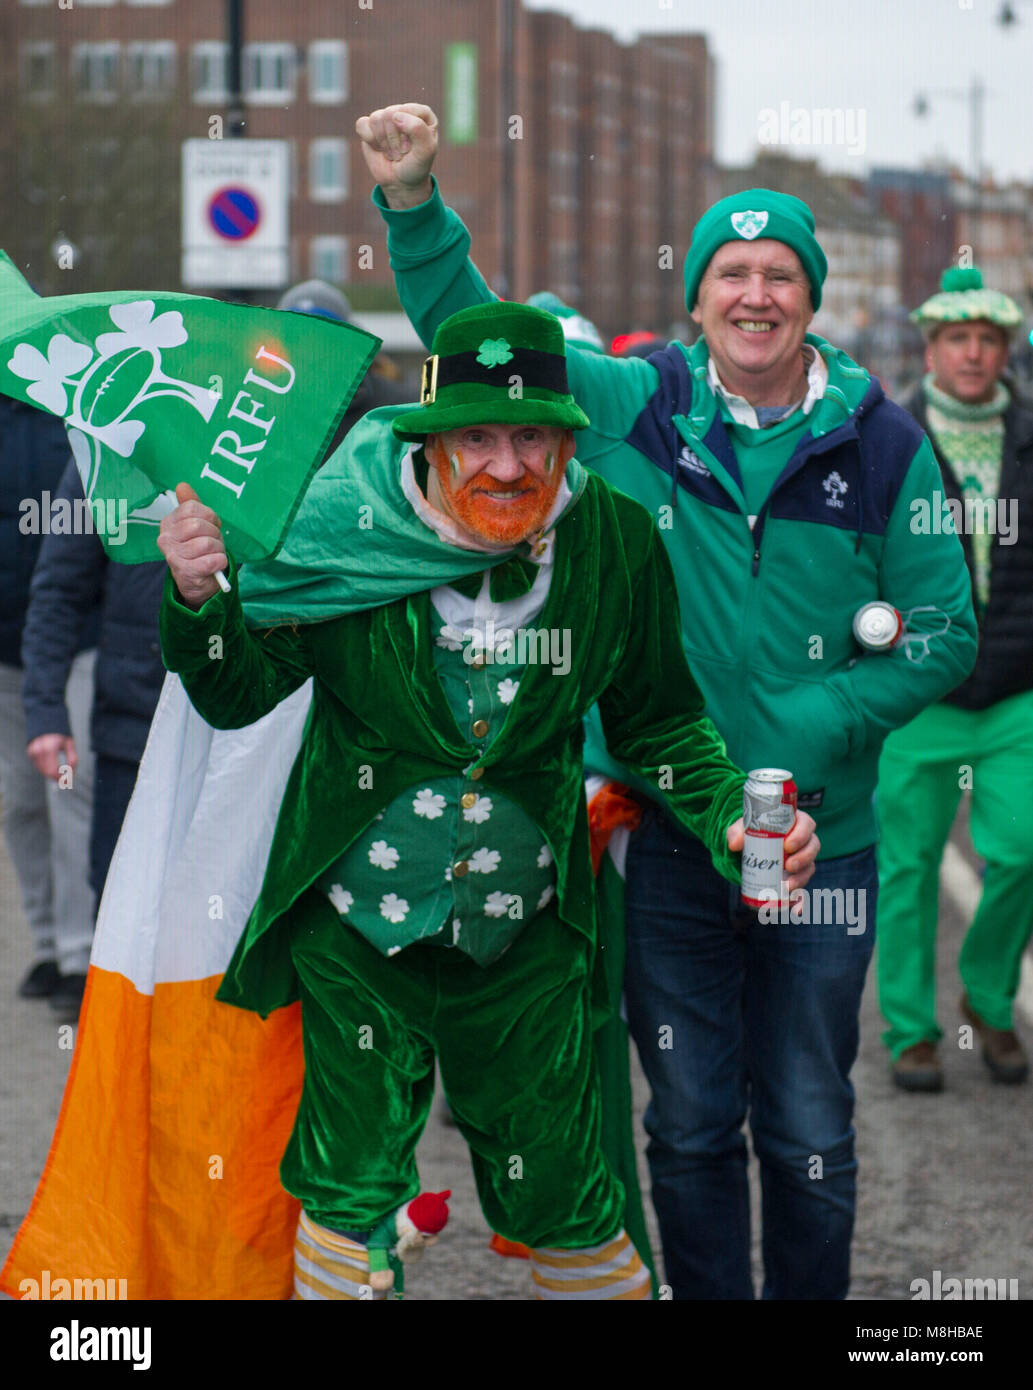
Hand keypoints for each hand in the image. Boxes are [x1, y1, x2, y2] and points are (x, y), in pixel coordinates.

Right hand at [26, 733, 77, 781]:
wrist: (46, 720)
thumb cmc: (60, 733)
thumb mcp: (70, 744)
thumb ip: (72, 760)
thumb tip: (70, 775)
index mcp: (49, 748)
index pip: (52, 771)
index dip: (60, 779)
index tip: (68, 781)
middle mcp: (38, 751)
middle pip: (46, 773)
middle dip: (57, 777)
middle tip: (66, 778)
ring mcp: (32, 751)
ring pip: (42, 770)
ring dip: (51, 773)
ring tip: (61, 769)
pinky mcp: (30, 752)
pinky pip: (38, 765)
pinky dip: (46, 767)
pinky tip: (53, 763)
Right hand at [156, 483, 226, 609]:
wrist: (197, 582)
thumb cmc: (199, 549)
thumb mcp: (196, 524)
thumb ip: (190, 505)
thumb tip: (182, 486)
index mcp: (168, 522)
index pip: (192, 508)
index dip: (209, 516)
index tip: (211, 525)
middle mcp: (166, 538)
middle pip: (199, 525)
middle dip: (215, 534)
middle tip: (214, 543)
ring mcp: (173, 556)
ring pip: (207, 544)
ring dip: (218, 550)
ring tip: (214, 555)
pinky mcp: (185, 572)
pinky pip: (211, 561)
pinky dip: (220, 562)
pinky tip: (216, 564)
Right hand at [356, 103, 437, 208]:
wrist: (401, 184)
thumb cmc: (416, 166)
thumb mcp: (426, 151)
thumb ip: (418, 129)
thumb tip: (394, 115)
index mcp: (422, 114)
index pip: (407, 111)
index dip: (407, 133)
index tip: (412, 149)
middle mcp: (404, 111)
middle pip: (389, 114)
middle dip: (394, 140)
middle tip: (401, 153)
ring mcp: (385, 117)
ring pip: (376, 118)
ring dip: (384, 142)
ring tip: (392, 153)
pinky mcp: (369, 126)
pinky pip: (362, 124)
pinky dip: (370, 140)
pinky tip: (379, 148)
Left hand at [726, 811, 819, 891]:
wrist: (749, 848)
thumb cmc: (750, 832)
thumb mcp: (742, 828)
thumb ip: (736, 832)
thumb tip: (735, 845)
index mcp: (794, 822)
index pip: (806, 824)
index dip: (801, 834)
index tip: (787, 845)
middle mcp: (803, 838)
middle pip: (813, 845)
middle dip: (803, 857)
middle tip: (788, 865)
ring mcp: (803, 856)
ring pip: (810, 865)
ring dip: (801, 876)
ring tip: (787, 884)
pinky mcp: (799, 872)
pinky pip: (803, 880)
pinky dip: (798, 889)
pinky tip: (790, 895)